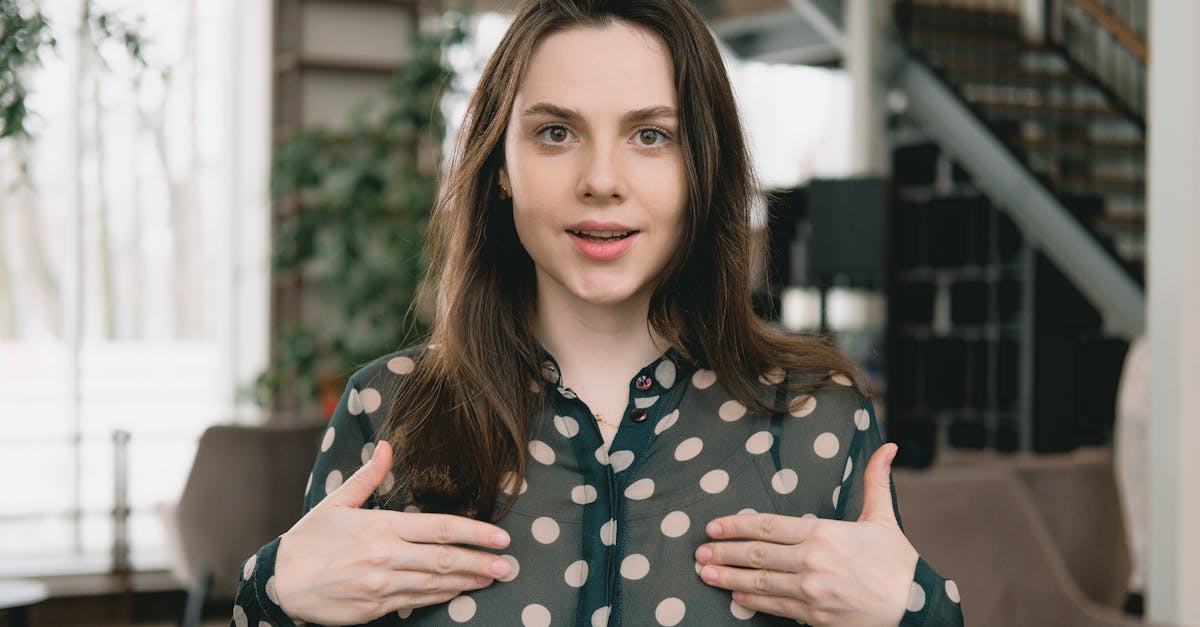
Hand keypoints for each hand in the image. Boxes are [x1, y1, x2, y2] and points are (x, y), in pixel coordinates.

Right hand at [273, 440, 512, 623]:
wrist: (280, 582)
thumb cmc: (310, 539)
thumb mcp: (337, 502)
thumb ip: (369, 476)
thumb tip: (388, 446)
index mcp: (382, 526)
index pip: (440, 528)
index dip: (475, 534)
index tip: (500, 537)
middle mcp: (387, 556)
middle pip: (445, 559)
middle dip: (481, 562)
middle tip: (508, 565)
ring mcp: (382, 584)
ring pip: (436, 583)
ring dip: (467, 581)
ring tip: (492, 578)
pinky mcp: (376, 607)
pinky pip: (417, 601)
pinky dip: (442, 596)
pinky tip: (459, 591)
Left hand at [695, 443, 917, 626]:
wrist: (914, 607)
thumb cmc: (897, 562)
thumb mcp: (883, 518)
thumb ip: (876, 480)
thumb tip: (888, 446)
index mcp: (823, 533)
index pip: (767, 526)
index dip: (735, 526)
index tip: (713, 527)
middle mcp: (812, 561)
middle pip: (756, 555)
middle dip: (723, 553)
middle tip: (699, 552)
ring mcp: (811, 591)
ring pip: (759, 583)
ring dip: (728, 579)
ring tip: (705, 574)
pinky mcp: (813, 616)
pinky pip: (774, 607)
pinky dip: (752, 602)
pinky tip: (734, 597)